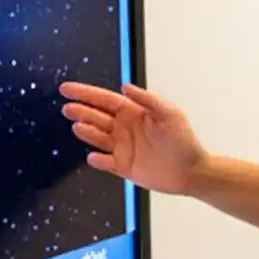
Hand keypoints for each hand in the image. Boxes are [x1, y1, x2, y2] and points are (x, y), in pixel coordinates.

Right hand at [59, 81, 207, 195]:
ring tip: (77, 126)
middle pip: (96, 117)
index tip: (67, 89)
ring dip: (86, 132)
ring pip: (98, 137)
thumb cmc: (184, 140)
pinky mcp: (124, 166)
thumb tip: (125, 86)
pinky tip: (92, 157)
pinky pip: (105, 162)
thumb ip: (148, 100)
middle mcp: (125, 128)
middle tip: (67, 108)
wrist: (191, 171)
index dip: (85, 93)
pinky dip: (97, 160)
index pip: (104, 100)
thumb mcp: (170, 114)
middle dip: (80, 111)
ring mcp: (123, 147)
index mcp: (134, 112)